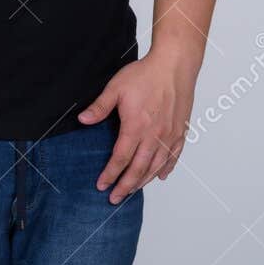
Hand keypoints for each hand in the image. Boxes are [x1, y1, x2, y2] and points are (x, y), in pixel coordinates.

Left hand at [79, 47, 197, 203]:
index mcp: (136, 127)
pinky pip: (174, 155)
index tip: (102, 185)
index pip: (121, 158)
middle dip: (126, 186)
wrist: (175, 65)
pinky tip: (161, 176)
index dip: (111, 174)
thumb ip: (99, 107)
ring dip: (144, 180)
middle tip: (115, 198)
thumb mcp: (115, 88)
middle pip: (140, 168)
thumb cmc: (145, 75)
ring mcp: (170, 134)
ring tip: (132, 190)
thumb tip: (82, 121)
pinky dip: (166, 168)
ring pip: (157, 166)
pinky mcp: (181, 130)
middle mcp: (155, 135)